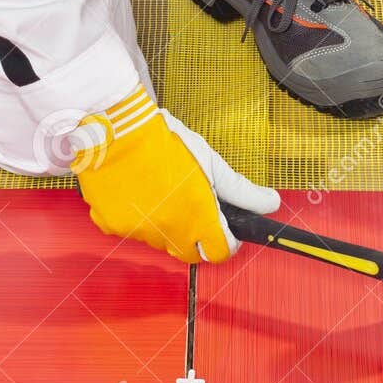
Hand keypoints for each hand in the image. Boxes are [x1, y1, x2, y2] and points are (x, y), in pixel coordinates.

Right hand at [71, 84, 279, 262]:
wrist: (114, 129)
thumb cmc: (162, 140)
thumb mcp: (210, 162)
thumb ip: (241, 190)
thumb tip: (269, 202)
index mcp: (198, 217)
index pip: (221, 251)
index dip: (227, 240)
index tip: (225, 227)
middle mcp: (169, 232)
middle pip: (192, 253)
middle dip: (199, 238)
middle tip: (196, 210)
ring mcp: (139, 232)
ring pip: (161, 242)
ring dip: (167, 226)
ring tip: (163, 192)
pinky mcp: (113, 226)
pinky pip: (132, 231)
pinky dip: (138, 218)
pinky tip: (138, 192)